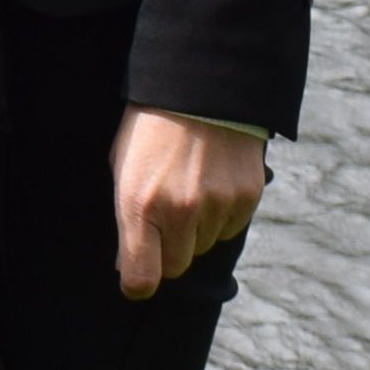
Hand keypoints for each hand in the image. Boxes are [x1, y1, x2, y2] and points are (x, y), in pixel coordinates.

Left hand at [114, 113, 270, 299]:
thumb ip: (127, 218)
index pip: (142, 278)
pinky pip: (229, 228)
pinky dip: (220, 215)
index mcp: (140, 204)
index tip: (137, 277)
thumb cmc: (151, 127)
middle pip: (175, 267)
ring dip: (195, 230)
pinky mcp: (246, 197)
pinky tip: (211, 182)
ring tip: (189, 188)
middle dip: (167, 251)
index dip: (138, 283)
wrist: (201, 86)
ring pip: (204, 247)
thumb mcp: (123, 166)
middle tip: (164, 217)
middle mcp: (180, 211)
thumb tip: (129, 265)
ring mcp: (216, 205)